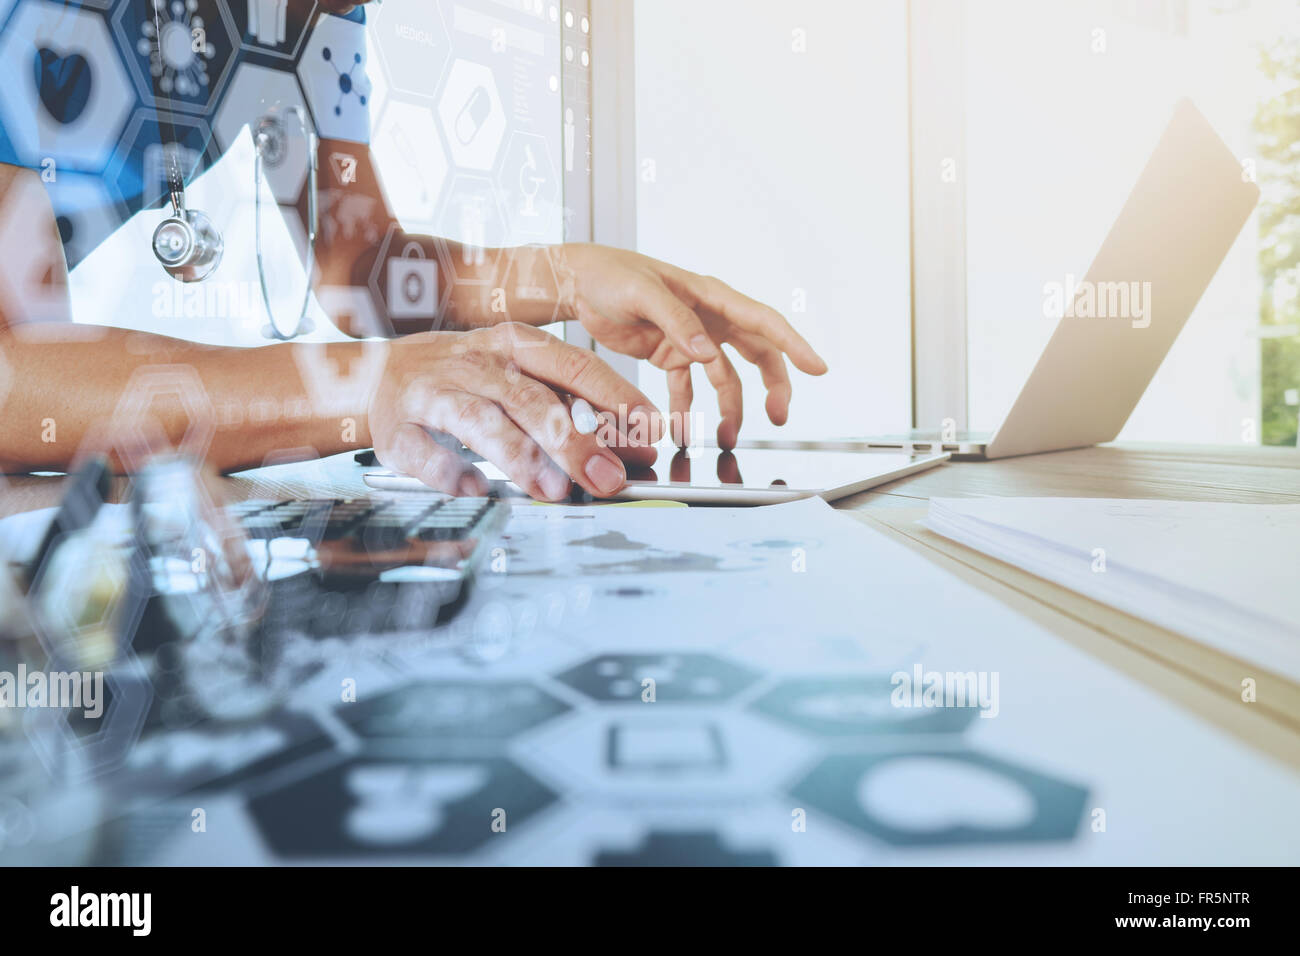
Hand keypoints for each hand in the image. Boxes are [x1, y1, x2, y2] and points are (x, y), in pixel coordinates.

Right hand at [368, 323, 663, 499]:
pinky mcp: (399, 426)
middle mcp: (477, 363)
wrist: (377, 374)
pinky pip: (425, 451)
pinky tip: (475, 489)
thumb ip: (572, 409)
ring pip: (480, 420)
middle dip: (574, 441)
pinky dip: (451, 472)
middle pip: (532, 399)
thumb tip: (632, 447)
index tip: (649, 430)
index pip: (575, 366)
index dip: (616, 398)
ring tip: (551, 489)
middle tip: (606, 477)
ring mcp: (435, 392)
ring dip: (519, 456)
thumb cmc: (464, 378)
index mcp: (515, 344)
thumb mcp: (520, 377)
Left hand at [553, 244, 827, 447]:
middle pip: (755, 355)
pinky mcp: (668, 354)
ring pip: (725, 377)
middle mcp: (708, 317)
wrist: (575, 282)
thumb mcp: (641, 292)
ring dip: (730, 408)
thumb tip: (708, 351)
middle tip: (778, 416)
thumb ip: (677, 320)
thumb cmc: (608, 274)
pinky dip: (688, 409)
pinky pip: (687, 387)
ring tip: (728, 438)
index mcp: (710, 296)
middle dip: (772, 386)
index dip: (793, 345)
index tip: (817, 368)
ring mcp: (690, 338)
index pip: (763, 321)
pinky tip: (685, 430)